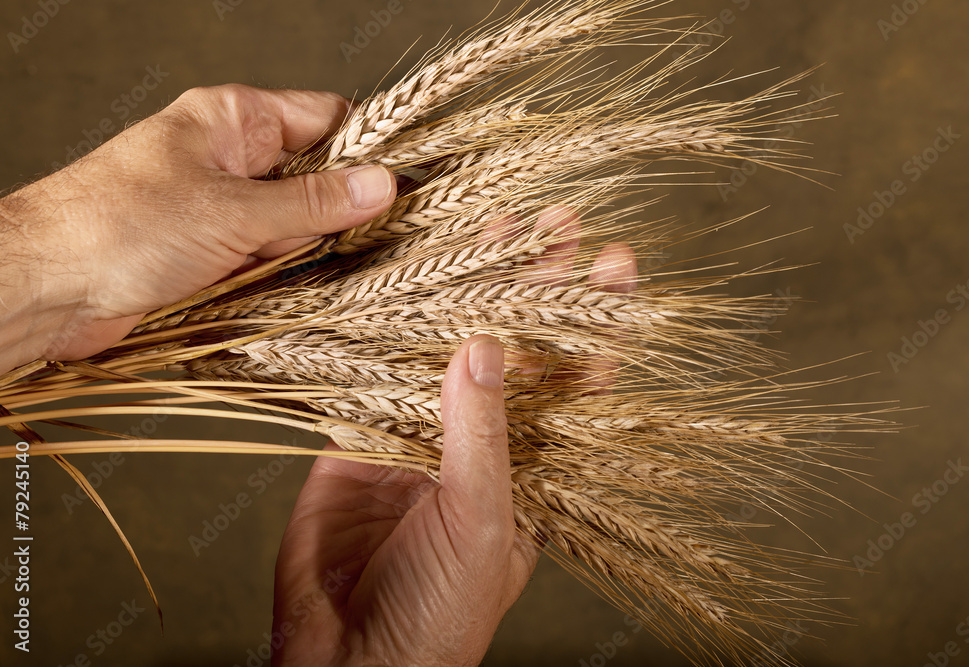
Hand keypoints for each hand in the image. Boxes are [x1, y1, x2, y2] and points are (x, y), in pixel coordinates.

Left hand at [0, 84, 396, 373]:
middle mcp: (231, 158)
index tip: (407, 181)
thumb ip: (314, 203)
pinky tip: (296, 289)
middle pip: (314, 176)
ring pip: (294, 224)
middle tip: (381, 239)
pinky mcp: (212, 251)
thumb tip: (382, 185)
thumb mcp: (234, 211)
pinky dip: (283, 275)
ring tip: (333, 270)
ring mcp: (222, 206)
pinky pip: (268, 257)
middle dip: (340, 210)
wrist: (46, 288)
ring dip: (308, 250)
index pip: (325, 118)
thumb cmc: (119, 226)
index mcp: (234, 120)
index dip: (368, 147)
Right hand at [271, 208, 637, 666]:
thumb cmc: (439, 614)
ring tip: (488, 223)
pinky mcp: (358, 435)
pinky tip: (402, 271)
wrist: (347, 662)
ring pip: (446, 342)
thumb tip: (486, 346)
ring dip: (466, 285)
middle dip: (535, 283)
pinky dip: (386, 320)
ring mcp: (417, 433)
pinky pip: (374, 367)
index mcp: (529, 466)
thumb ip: (482, 435)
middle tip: (556, 220)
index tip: (613, 261)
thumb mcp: (480, 522)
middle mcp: (479, 440)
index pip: (574, 379)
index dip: (596, 321)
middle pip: (515, 345)